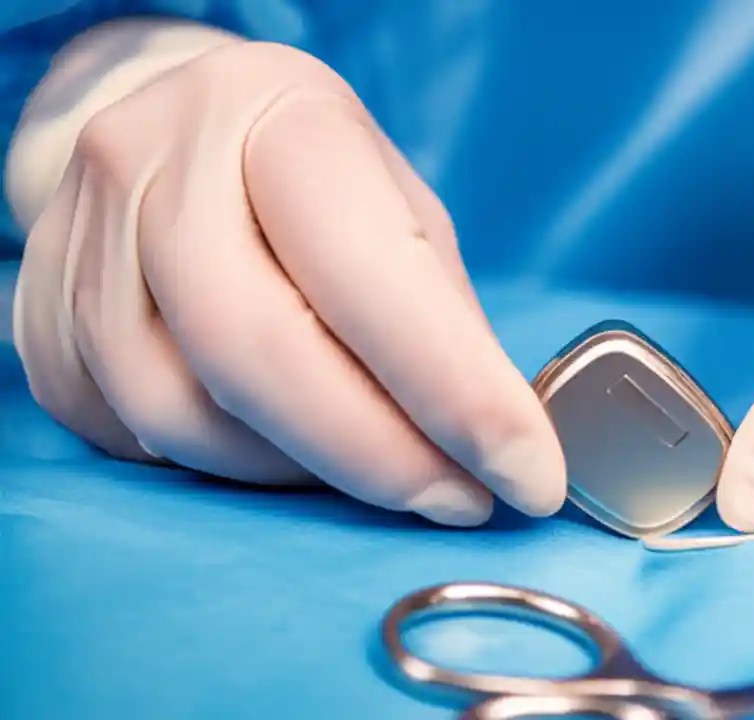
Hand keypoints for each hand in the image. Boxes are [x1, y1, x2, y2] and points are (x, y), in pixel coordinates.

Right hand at [13, 40, 565, 525]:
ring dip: (306, 473)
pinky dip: (237, 470)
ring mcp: (79, 243)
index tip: (528, 475)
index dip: (456, 393)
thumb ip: (440, 320)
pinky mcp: (43, 324)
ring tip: (380, 467)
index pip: (368, 272)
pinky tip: (294, 451)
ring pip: (188, 416)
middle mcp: (156, 163)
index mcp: (276, 115)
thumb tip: (498, 447)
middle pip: (257, 352)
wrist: (171, 137)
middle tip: (460, 501)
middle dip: (380, 457)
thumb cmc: (313, 182)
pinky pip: (141, 441)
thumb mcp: (400, 211)